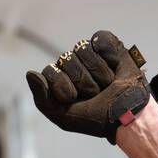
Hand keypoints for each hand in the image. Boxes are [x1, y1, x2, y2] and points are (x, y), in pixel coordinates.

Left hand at [25, 29, 151, 144]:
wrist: (127, 114)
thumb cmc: (95, 118)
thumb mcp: (63, 116)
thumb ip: (42, 98)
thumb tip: (30, 73)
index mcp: (57, 78)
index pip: (50, 72)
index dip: (65, 89)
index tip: (77, 101)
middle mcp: (71, 63)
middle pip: (67, 61)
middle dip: (84, 82)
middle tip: (96, 94)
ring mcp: (89, 53)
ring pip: (83, 49)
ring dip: (98, 72)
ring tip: (107, 84)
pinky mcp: (108, 44)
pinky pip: (100, 39)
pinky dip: (109, 55)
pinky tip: (114, 66)